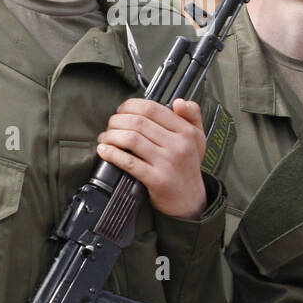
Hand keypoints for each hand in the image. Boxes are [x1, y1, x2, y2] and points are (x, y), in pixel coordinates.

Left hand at [97, 98, 207, 218]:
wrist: (191, 201)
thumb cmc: (188, 167)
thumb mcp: (198, 138)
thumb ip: (192, 115)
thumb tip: (179, 101)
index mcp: (186, 131)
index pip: (152, 108)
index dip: (129, 106)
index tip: (120, 111)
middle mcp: (178, 145)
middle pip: (137, 122)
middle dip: (116, 121)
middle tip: (109, 126)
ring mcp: (167, 162)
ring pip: (131, 139)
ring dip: (111, 136)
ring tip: (105, 138)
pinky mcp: (156, 179)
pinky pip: (128, 162)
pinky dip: (112, 154)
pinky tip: (103, 151)